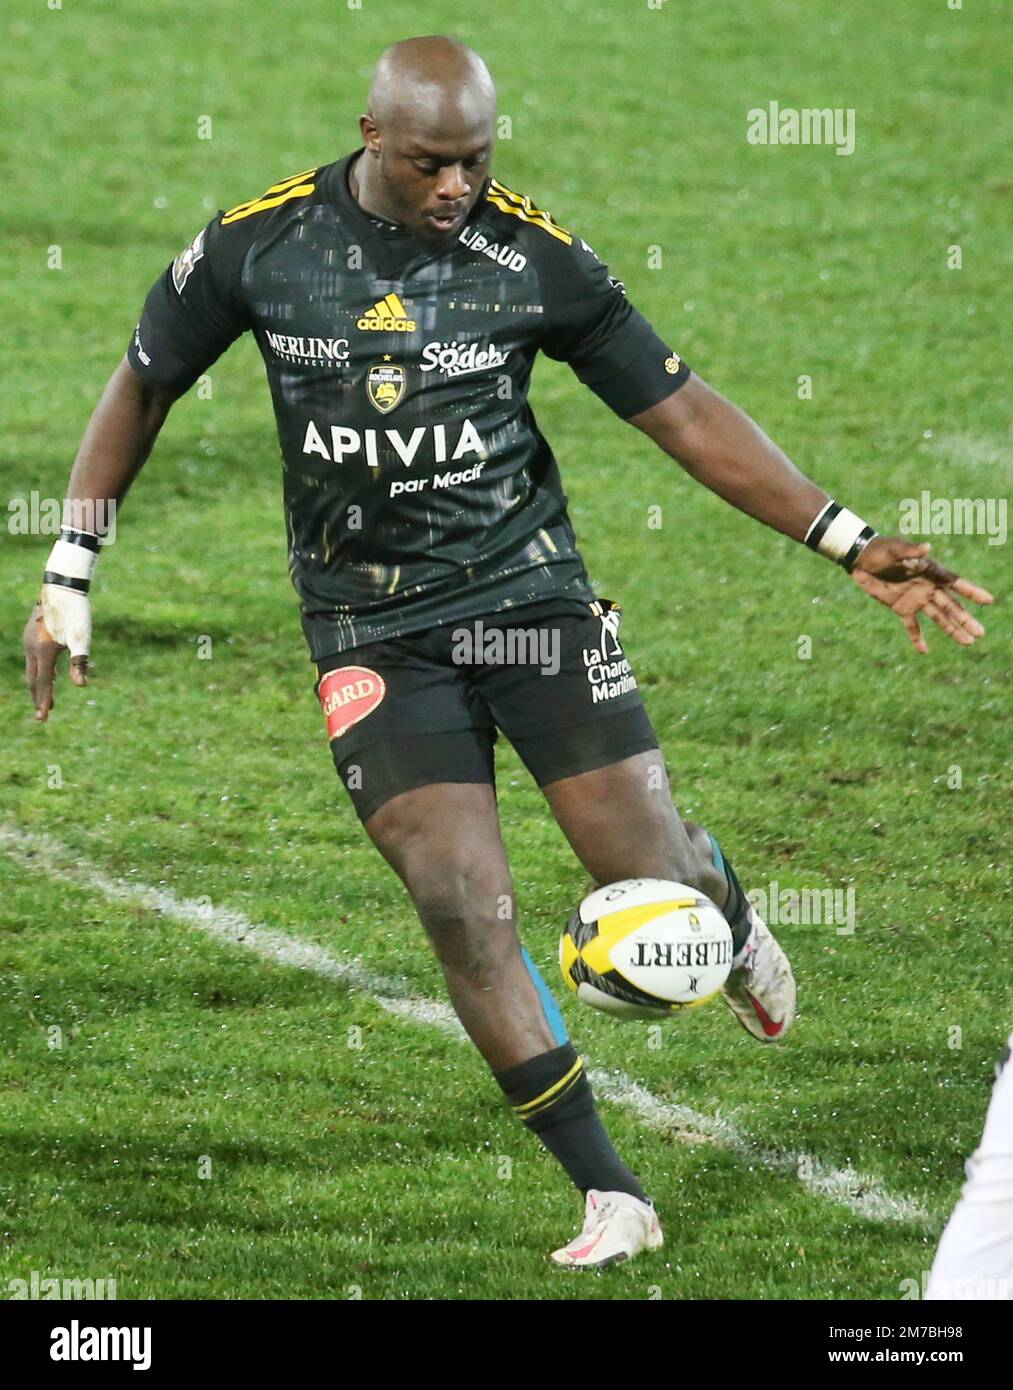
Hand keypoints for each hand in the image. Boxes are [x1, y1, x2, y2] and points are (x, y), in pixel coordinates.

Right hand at [23, 589, 90, 722]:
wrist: (62, 587)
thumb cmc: (75, 612)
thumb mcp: (81, 638)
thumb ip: (79, 662)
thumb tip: (81, 686)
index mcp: (44, 650)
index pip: (43, 683)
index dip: (43, 701)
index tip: (43, 718)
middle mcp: (32, 647)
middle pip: (33, 679)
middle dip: (39, 697)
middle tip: (43, 716)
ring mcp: (29, 640)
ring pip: (32, 668)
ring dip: (39, 685)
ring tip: (47, 699)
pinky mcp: (31, 634)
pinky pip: (33, 658)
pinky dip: (38, 671)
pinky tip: (46, 675)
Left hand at [851, 537, 993, 653]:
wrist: (863, 560)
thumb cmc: (882, 550)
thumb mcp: (895, 549)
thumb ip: (911, 551)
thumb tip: (927, 547)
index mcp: (931, 572)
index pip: (955, 583)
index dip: (972, 592)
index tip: (988, 600)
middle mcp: (928, 588)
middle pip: (951, 606)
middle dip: (966, 620)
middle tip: (980, 633)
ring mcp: (916, 600)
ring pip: (939, 618)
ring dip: (952, 630)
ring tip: (967, 642)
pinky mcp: (902, 608)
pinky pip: (912, 626)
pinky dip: (917, 638)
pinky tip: (924, 651)